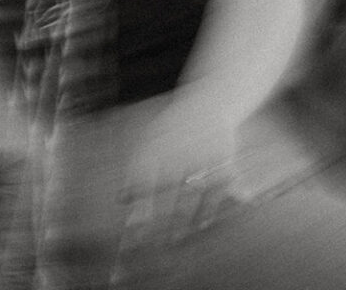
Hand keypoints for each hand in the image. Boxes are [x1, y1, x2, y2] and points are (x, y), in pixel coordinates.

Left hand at [123, 86, 241, 241]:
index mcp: (157, 143)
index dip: (141, 206)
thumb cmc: (174, 127)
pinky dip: (208, 211)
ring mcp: (203, 157)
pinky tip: (201, 224)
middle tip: (155, 243)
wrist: (209, 102)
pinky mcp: (224, 163)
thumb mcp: (150, 139)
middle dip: (161, 220)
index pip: (145, 179)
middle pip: (168, 192)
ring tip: (174, 239)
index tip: (136, 230)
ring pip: (192, 196)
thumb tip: (121, 200)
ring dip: (183, 221)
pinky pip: (215, 193)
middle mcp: (180, 149)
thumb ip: (136, 169)